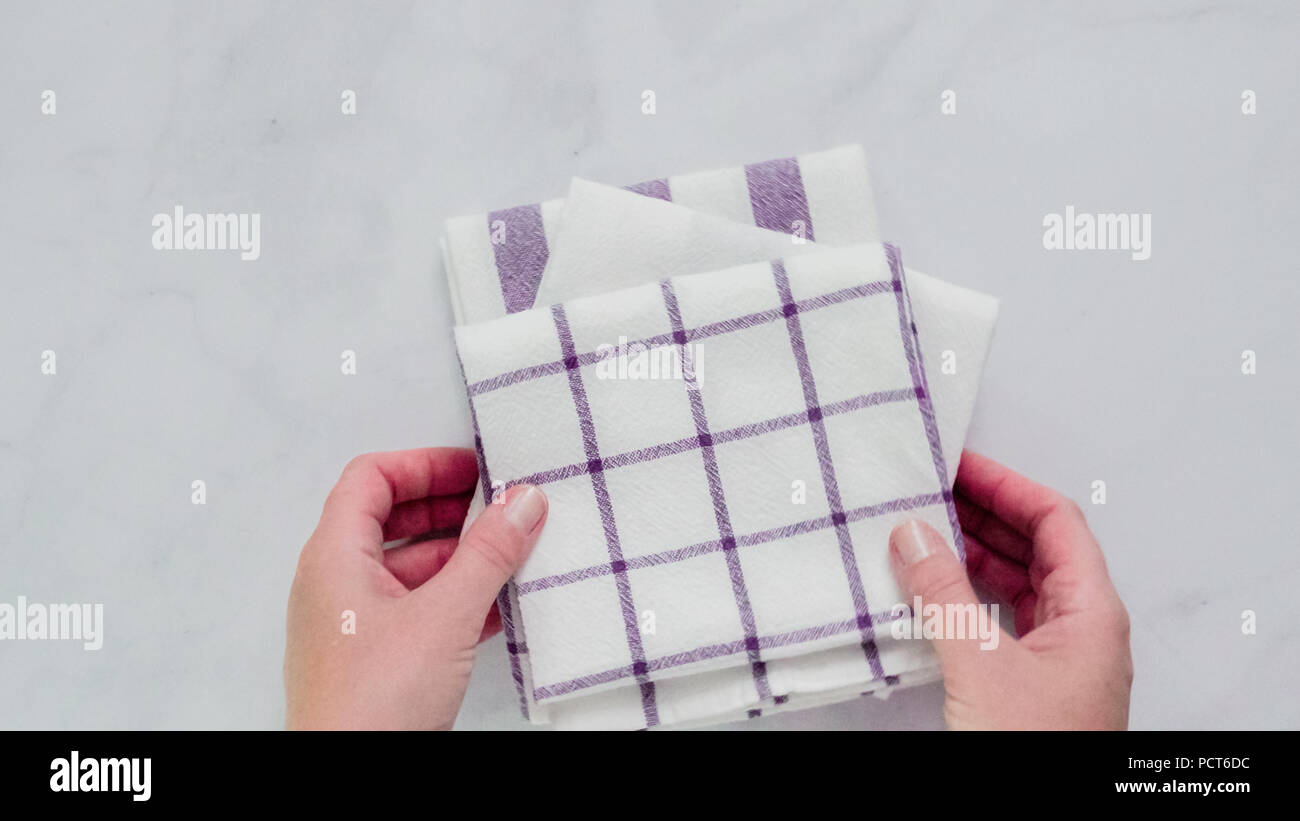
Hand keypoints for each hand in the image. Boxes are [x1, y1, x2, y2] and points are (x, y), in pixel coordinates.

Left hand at [284, 448, 546, 729]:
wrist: (348, 787)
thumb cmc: (369, 707)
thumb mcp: (445, 616)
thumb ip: (489, 554)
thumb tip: (520, 503)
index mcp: (334, 557)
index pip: (371, 478)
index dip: (424, 464)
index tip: (475, 470)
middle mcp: (334, 584)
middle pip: (390, 519)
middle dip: (450, 510)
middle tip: (499, 507)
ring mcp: (351, 624)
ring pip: (407, 567)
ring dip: (458, 557)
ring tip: (507, 556)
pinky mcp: (371, 660)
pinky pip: (413, 608)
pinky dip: (453, 598)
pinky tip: (493, 609)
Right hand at [888, 450, 1131, 729]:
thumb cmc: (1034, 754)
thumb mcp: (978, 664)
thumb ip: (942, 594)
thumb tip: (914, 535)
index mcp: (1092, 613)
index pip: (1056, 522)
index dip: (1007, 486)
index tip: (960, 465)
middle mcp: (1082, 631)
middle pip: (1037, 548)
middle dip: (983, 515)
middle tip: (933, 490)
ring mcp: (1059, 660)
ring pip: (1017, 585)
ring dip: (971, 556)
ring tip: (922, 534)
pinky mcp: (1031, 686)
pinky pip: (1001, 620)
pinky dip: (966, 597)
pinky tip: (931, 594)